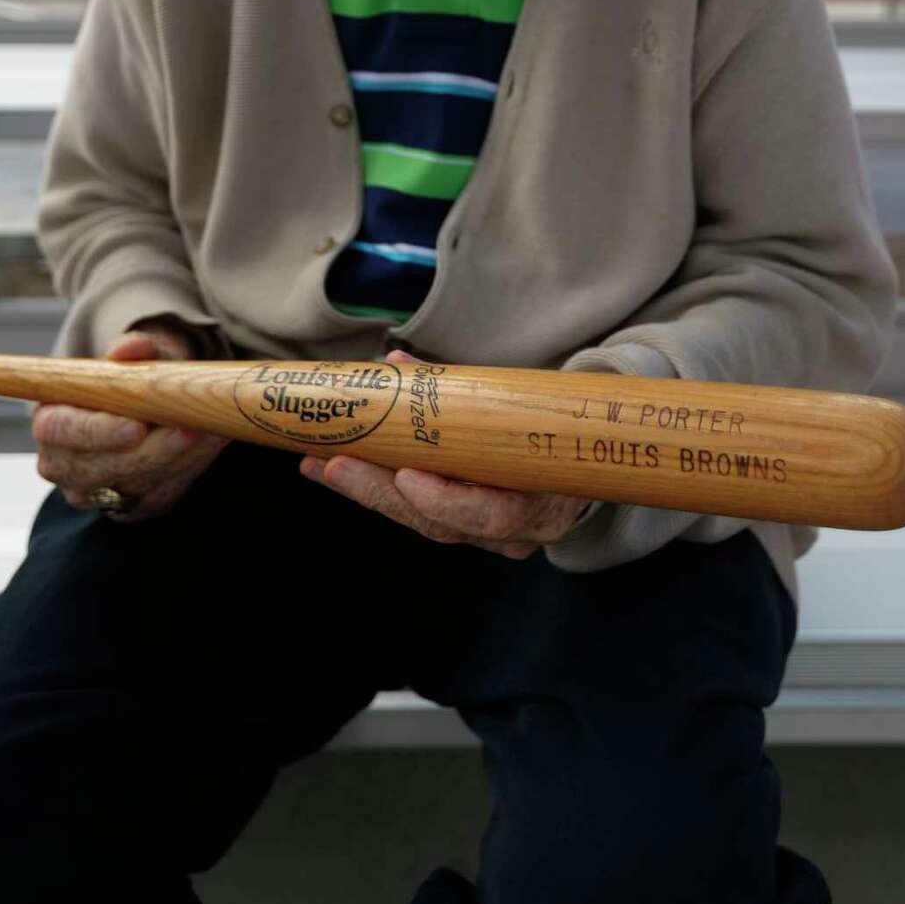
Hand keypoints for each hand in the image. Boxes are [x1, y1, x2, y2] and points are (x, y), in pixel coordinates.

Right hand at [32, 323, 228, 522]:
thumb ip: (133, 349)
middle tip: (190, 429)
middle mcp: (65, 465)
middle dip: (151, 451)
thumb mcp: (135, 355)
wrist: (147, 403)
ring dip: (179, 460)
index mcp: (52, 422)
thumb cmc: (132, 377)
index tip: (136, 427)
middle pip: (101, 469)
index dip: (98, 433)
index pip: (62, 432)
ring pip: (136, 486)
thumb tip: (132, 346)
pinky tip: (213, 442)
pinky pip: (161, 496)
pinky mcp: (129, 508)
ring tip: (213, 430)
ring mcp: (95, 492)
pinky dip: (190, 469)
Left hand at [298, 351, 591, 558]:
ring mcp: (488, 539)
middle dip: (381, 493)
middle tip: (333, 465)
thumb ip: (462, 389)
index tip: (406, 475)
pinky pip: (421, 517)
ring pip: (423, 524)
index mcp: (541, 500)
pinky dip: (382, 492)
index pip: (491, 514)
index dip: (445, 499)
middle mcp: (513, 532)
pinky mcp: (468, 532)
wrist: (584, 463)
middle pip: (439, 525)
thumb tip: (395, 364)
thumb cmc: (553, 429)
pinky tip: (341, 472)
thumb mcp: (523, 407)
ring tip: (320, 465)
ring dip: (369, 492)